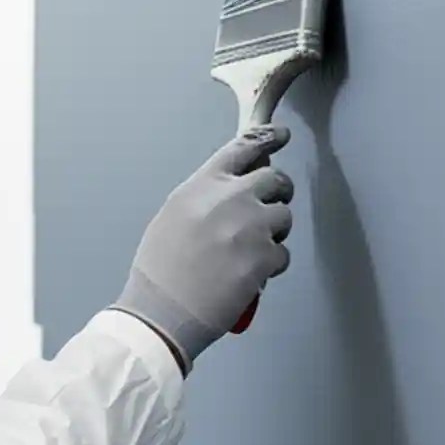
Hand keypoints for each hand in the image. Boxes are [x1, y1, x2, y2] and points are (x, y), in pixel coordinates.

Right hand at [111, 125, 294, 372]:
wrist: (162, 309)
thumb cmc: (160, 269)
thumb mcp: (172, 216)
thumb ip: (205, 197)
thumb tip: (232, 191)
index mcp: (202, 185)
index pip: (242, 149)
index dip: (267, 138)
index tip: (280, 135)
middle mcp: (230, 198)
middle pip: (274, 179)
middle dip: (278, 193)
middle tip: (268, 210)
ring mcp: (251, 227)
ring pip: (284, 217)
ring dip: (274, 232)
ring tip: (248, 251)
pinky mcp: (265, 258)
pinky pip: (283, 253)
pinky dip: (271, 265)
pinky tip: (248, 275)